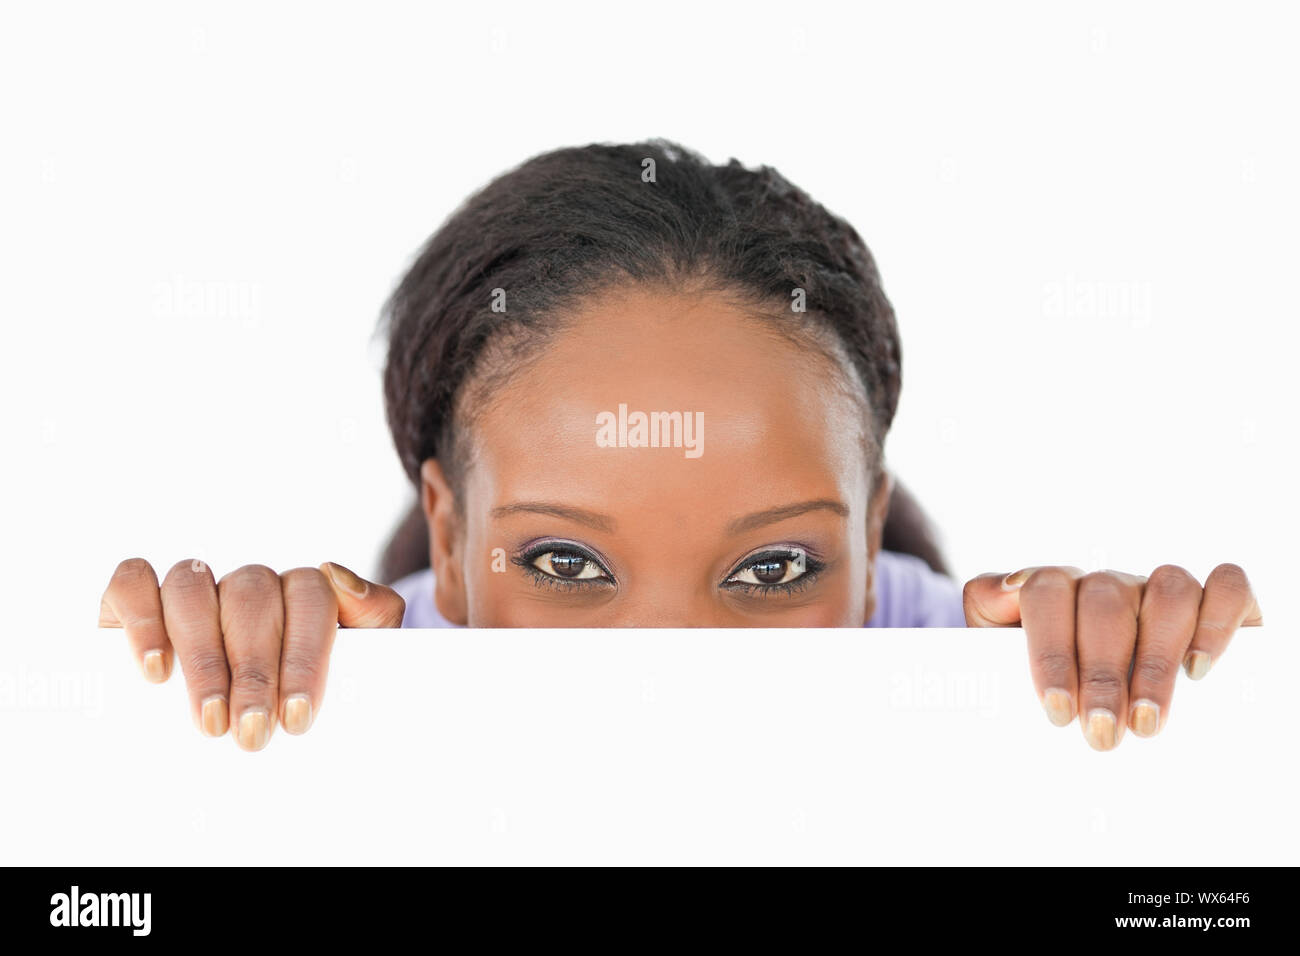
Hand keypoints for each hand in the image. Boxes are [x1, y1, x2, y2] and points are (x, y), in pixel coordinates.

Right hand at [98, 559, 404, 750]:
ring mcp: (194, 586)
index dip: (304, 655)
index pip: (308, 595)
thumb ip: (373, 617)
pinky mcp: (137, 596)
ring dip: (203, 658)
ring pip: (193, 589)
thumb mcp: (359, 664)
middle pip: (251, 598)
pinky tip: (156, 668)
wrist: (248, 728)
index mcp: (303, 590)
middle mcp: (249, 583)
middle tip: (252, 733)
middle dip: (254, 672)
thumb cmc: (305, 698)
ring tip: (210, 720)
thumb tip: (338, 576)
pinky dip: (142, 619)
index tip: (297, 716)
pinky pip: (134, 582)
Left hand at [962, 564, 1261, 749]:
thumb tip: (1008, 587)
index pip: (1047, 593)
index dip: (1051, 651)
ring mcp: (1159, 589)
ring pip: (1168, 592)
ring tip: (1146, 721)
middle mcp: (1109, 584)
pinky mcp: (1214, 602)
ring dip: (1156, 660)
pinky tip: (1199, 668)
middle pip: (1105, 602)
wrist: (1078, 691)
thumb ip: (987, 616)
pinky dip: (1218, 621)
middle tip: (1100, 733)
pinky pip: (1226, 586)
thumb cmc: (1042, 680)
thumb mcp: (997, 656)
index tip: (1056, 711)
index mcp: (1056, 589)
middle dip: (1102, 674)